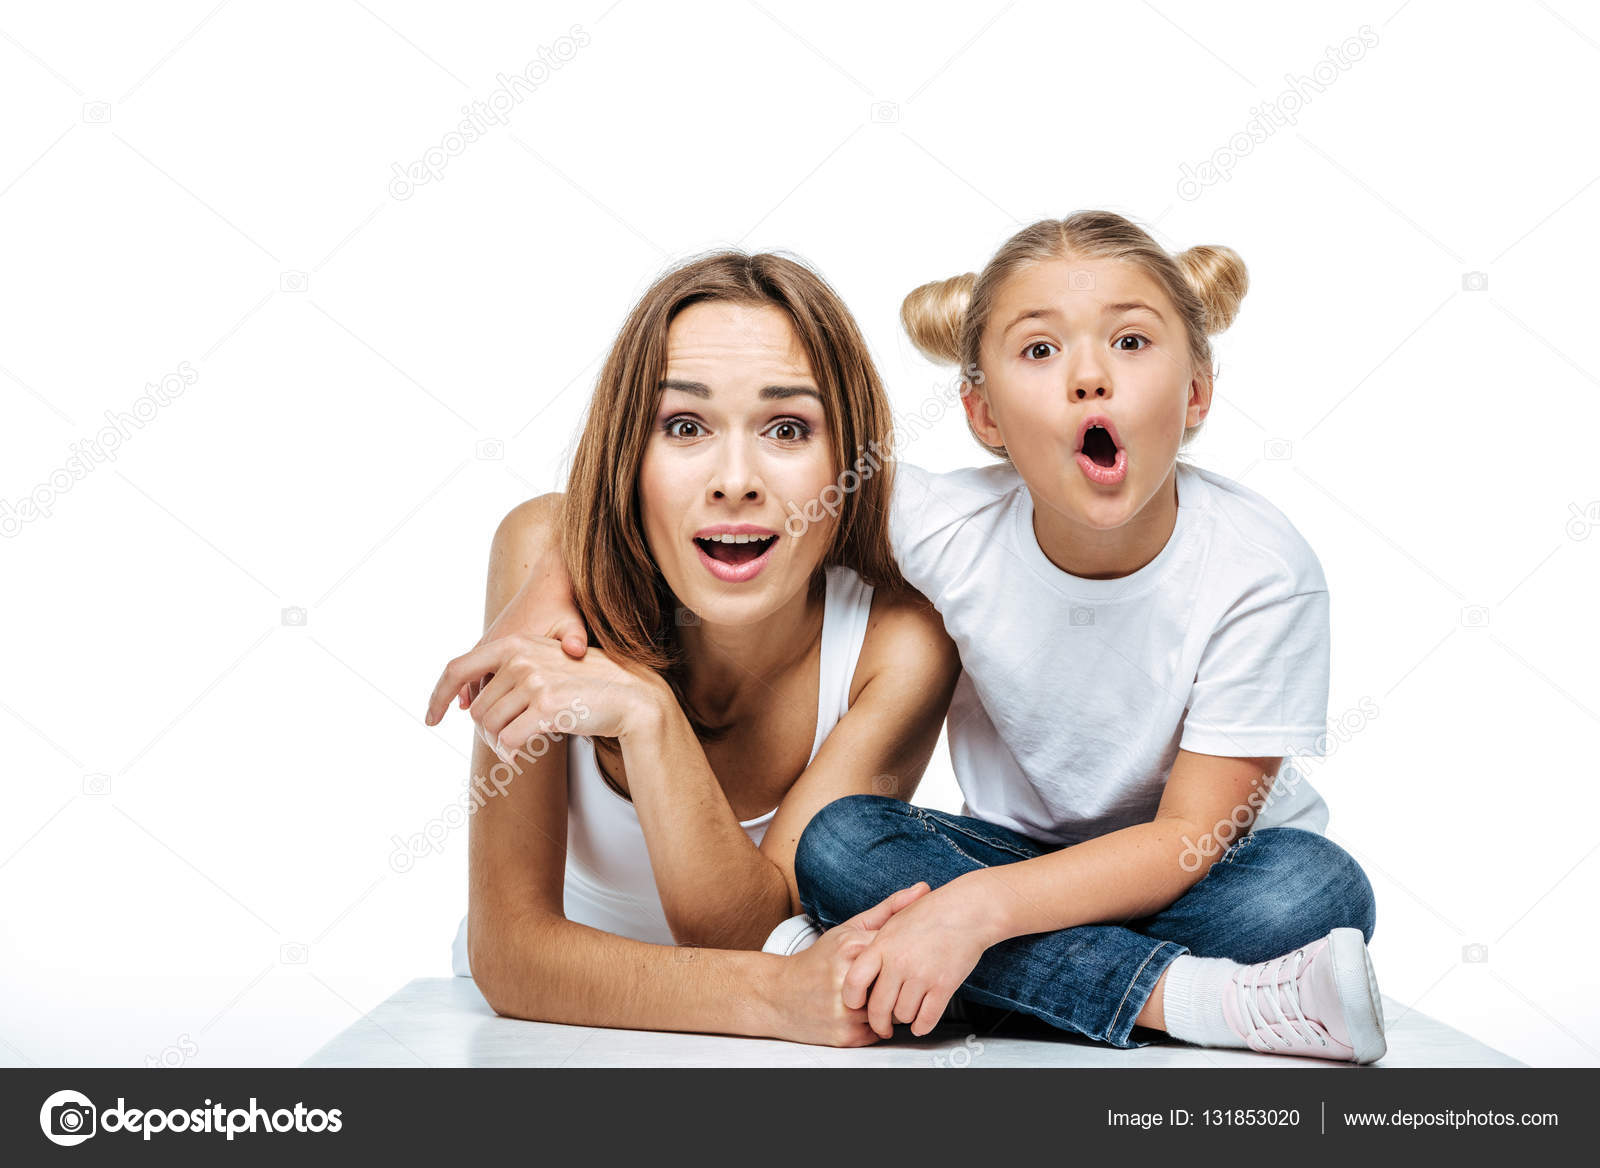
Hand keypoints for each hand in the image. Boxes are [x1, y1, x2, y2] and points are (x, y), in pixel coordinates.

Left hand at [425, 634, 661, 761]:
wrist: (631, 695)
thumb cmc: (588, 686)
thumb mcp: (547, 666)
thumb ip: (513, 675)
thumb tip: (476, 708)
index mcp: (515, 644)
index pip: (457, 668)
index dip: (438, 696)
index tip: (430, 719)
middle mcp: (521, 657)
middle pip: (477, 708)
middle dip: (486, 732)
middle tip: (504, 743)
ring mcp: (534, 680)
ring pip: (491, 726)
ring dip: (499, 744)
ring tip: (517, 747)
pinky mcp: (547, 706)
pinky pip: (509, 740)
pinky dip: (510, 754)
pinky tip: (521, 756)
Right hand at [426, 510, 591, 721]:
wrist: (553, 582)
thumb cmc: (563, 606)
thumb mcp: (571, 623)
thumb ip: (574, 638)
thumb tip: (576, 649)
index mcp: (505, 644)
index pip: (461, 674)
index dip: (442, 697)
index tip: (431, 720)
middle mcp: (492, 643)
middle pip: (464, 682)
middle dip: (461, 708)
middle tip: (469, 735)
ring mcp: (492, 642)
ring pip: (472, 677)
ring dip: (468, 700)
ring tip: (480, 729)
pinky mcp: (497, 641)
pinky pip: (478, 668)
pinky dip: (472, 686)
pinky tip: (469, 702)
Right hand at [773, 882, 931, 1046]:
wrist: (780, 995)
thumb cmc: (820, 960)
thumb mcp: (849, 929)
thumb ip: (889, 909)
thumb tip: (924, 888)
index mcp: (852, 947)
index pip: (901, 951)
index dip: (907, 956)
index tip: (909, 955)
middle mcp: (849, 978)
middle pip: (900, 984)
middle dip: (901, 983)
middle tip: (897, 979)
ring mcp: (847, 1009)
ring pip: (893, 1012)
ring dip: (891, 1006)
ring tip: (878, 996)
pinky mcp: (845, 1035)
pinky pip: (879, 1032)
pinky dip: (876, 1024)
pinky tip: (864, 1012)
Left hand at [842, 876, 996, 1038]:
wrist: (966, 910)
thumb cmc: (932, 911)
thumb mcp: (895, 919)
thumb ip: (876, 942)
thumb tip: (860, 961)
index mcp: (882, 945)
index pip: (855, 981)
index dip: (852, 999)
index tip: (856, 1005)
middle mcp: (899, 962)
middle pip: (878, 1007)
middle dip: (878, 1023)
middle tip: (881, 1026)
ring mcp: (921, 975)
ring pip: (903, 1015)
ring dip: (904, 1019)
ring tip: (905, 1014)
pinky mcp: (943, 985)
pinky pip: (926, 1019)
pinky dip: (922, 1026)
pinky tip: (920, 1022)